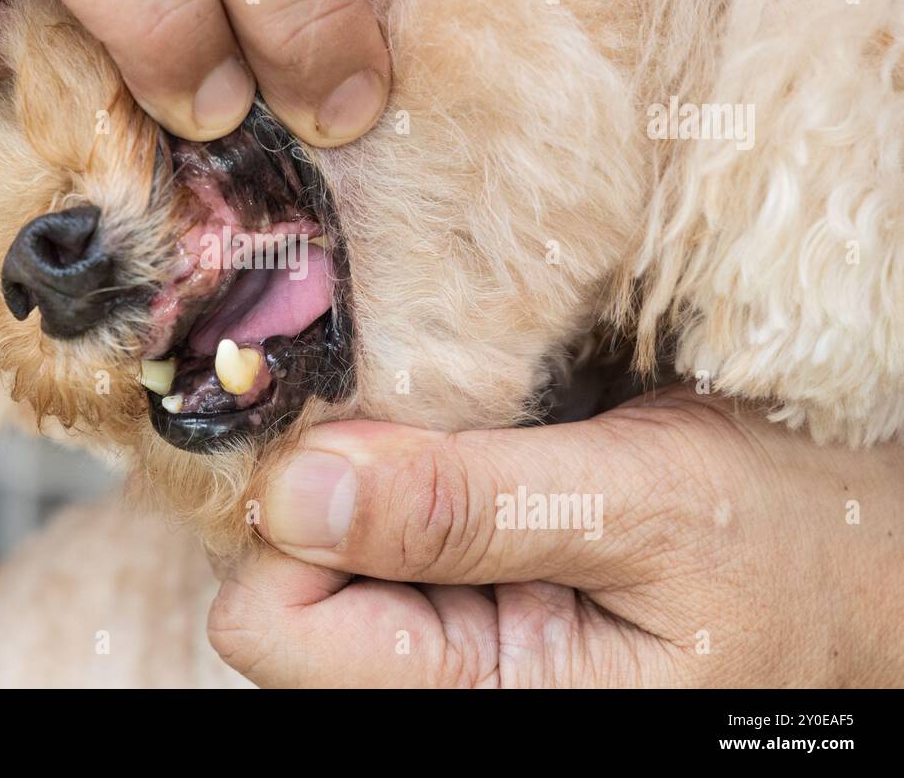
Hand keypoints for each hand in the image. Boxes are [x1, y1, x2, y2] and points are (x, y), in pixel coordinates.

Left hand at [208, 389, 903, 686]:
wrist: (872, 570)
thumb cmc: (793, 545)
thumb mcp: (641, 505)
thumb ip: (463, 506)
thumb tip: (294, 489)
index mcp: (485, 698)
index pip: (272, 625)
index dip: (288, 520)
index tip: (352, 434)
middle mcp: (452, 688)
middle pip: (285, 594)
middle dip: (327, 494)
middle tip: (414, 418)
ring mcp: (460, 648)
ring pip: (326, 562)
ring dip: (368, 481)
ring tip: (463, 434)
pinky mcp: (475, 605)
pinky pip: (382, 543)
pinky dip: (404, 481)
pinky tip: (468, 450)